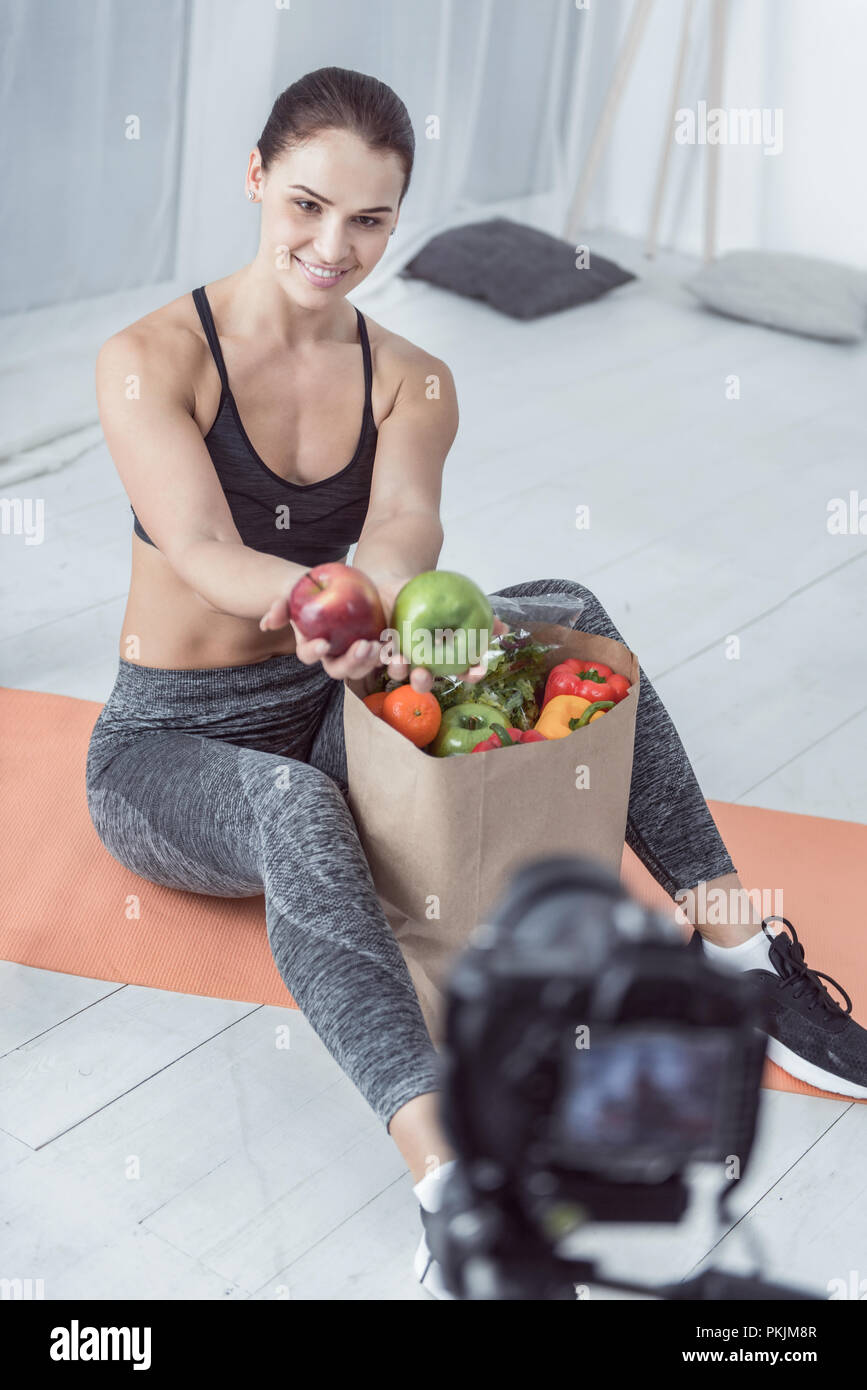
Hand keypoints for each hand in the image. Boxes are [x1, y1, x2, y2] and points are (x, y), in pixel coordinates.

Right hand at [259, 582, 383, 681]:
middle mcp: (333, 656)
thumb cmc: (311, 588)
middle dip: (351, 661)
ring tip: (381, 646)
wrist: (339, 583)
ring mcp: (354, 655)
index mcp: (312, 646)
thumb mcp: (295, 590)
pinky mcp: (374, 649)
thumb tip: (268, 624)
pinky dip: (389, 655)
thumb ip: (281, 605)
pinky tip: (395, 644)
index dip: (314, 651)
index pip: (309, 655)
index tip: (323, 642)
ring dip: (371, 661)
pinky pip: (382, 657)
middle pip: (339, 669)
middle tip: (363, 646)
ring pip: (362, 668)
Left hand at [384, 607, 510, 694]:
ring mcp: (397, 661)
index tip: (476, 670)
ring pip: (398, 672)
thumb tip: (503, 627)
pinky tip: (375, 644)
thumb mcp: (455, 600)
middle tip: (423, 673)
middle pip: (424, 682)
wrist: (395, 586)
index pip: (463, 672)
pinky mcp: (375, 652)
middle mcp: (421, 664)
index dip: (471, 674)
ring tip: (398, 658)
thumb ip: (478, 614)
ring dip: (398, 669)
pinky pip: (373, 657)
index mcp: (445, 658)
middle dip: (424, 681)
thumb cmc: (429, 596)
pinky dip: (374, 653)